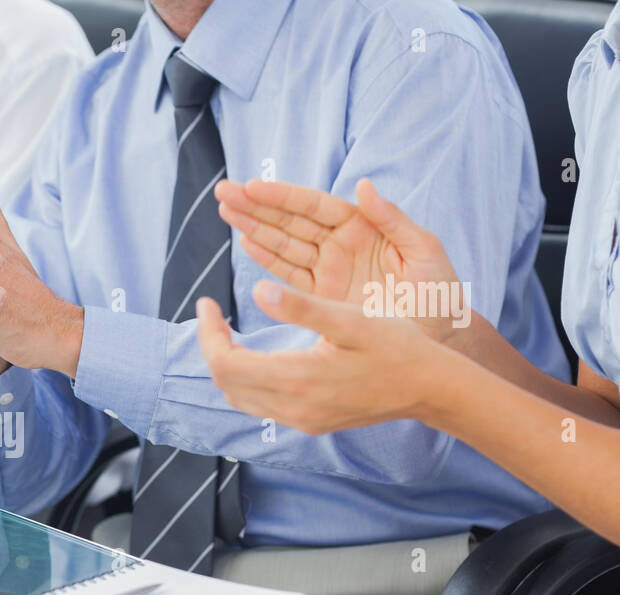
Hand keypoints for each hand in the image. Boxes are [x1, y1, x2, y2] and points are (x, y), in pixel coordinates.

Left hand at [199, 280, 446, 433]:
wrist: (430, 389)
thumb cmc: (397, 347)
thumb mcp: (351, 319)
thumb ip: (302, 307)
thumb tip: (257, 290)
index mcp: (297, 379)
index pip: (225, 362)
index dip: (207, 332)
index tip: (207, 302)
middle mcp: (292, 408)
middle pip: (225, 382)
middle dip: (211, 346)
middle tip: (212, 314)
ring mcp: (299, 421)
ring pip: (239, 397)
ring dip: (225, 364)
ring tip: (226, 331)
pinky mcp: (308, 424)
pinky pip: (259, 406)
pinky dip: (245, 380)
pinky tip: (254, 356)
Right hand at [215, 177, 464, 341]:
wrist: (439, 338)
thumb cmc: (439, 292)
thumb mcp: (424, 251)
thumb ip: (393, 219)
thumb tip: (363, 186)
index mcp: (363, 227)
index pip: (315, 207)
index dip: (284, 196)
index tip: (254, 187)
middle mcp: (340, 245)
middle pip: (291, 221)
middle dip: (257, 206)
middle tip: (225, 192)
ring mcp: (328, 271)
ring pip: (283, 244)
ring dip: (254, 228)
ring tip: (226, 211)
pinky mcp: (321, 298)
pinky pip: (289, 275)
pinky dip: (267, 260)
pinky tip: (246, 244)